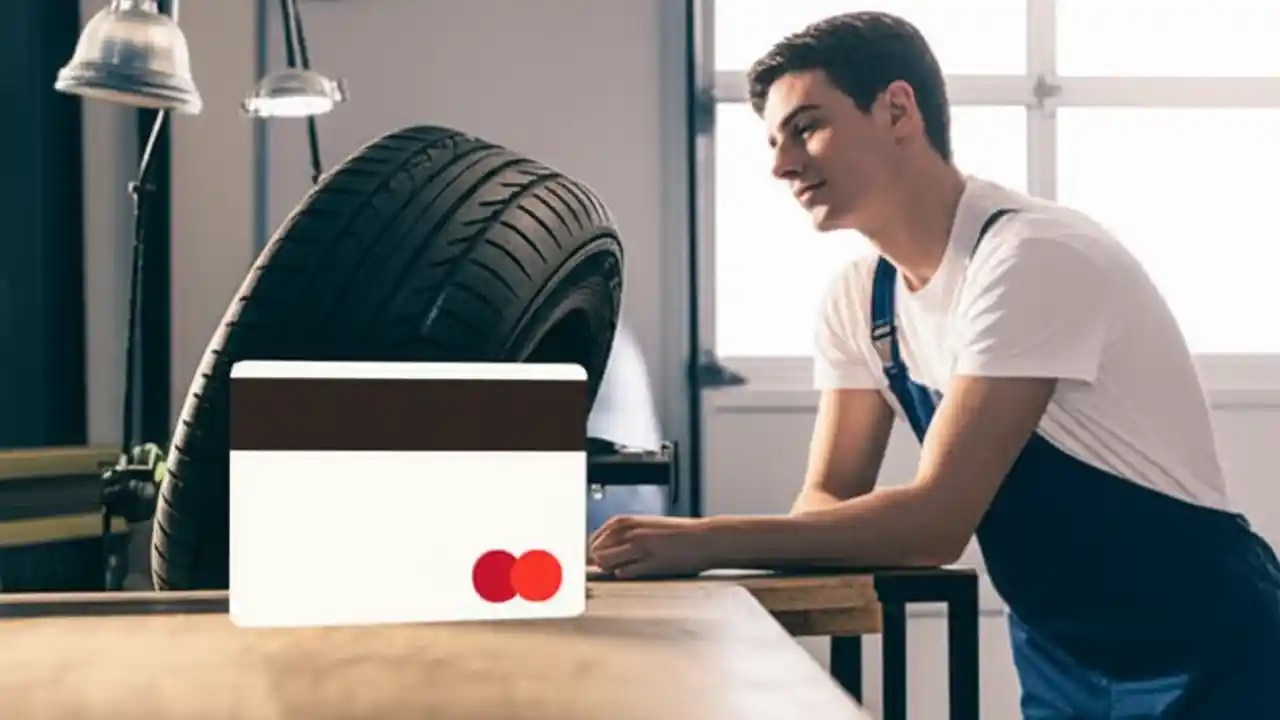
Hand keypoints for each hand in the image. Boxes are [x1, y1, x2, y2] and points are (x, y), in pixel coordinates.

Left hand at [588, 515, 715, 578]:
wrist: (703, 538)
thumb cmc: (677, 533)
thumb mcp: (646, 526)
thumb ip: (623, 536)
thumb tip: (601, 554)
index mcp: (626, 521)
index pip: (593, 539)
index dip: (591, 552)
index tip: (594, 560)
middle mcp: (629, 532)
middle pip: (596, 552)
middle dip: (597, 562)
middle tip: (604, 567)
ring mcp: (639, 547)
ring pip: (606, 562)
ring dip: (608, 569)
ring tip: (620, 569)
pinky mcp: (650, 563)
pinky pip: (625, 572)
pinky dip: (623, 574)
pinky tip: (630, 572)